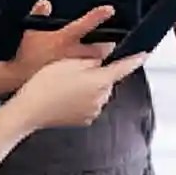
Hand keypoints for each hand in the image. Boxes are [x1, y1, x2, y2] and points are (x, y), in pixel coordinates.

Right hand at [11, 0, 113, 79]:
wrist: (23, 83)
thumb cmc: (28, 58)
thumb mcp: (30, 32)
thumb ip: (39, 15)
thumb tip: (45, 3)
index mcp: (64, 40)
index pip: (85, 24)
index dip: (98, 16)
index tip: (109, 10)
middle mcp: (74, 56)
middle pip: (102, 48)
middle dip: (106, 44)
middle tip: (104, 42)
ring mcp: (78, 72)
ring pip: (99, 64)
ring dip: (100, 61)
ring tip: (91, 60)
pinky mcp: (80, 87)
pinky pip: (94, 83)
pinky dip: (94, 78)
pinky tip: (85, 77)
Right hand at [12, 53, 148, 128]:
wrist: (31, 109)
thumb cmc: (47, 83)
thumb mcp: (69, 61)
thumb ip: (92, 59)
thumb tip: (102, 60)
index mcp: (100, 81)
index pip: (124, 68)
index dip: (135, 60)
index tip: (145, 54)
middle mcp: (101, 98)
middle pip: (106, 80)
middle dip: (96, 74)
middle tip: (74, 70)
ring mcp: (93, 111)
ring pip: (97, 93)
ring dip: (87, 87)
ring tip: (65, 85)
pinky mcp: (84, 120)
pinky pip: (88, 105)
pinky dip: (81, 100)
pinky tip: (64, 97)